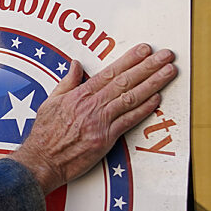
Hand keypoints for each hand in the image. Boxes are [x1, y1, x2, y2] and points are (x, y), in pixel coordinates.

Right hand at [11, 44, 175, 194]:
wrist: (42, 160)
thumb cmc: (44, 134)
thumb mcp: (49, 101)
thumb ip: (67, 82)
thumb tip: (75, 65)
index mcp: (78, 95)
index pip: (109, 73)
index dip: (129, 60)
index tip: (144, 50)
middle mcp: (91, 106)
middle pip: (125, 82)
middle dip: (148, 66)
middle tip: (165, 56)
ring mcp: (100, 122)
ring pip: (131, 98)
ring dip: (153, 83)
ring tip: (167, 72)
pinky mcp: (106, 138)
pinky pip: (129, 120)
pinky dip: (144, 109)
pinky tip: (156, 99)